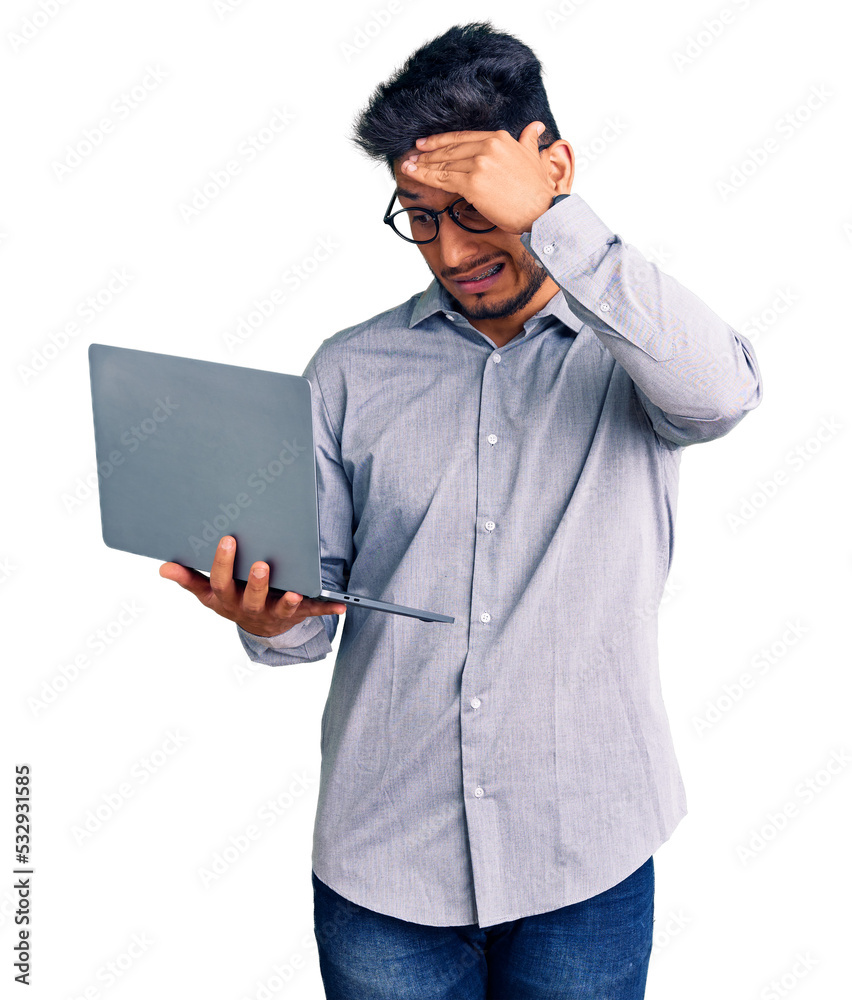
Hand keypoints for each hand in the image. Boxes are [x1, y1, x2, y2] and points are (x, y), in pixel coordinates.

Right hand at [158, 535, 346, 637]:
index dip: (224, 562)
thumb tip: (163, 567)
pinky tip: (341, 606)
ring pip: (280, 608)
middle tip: (262, 565)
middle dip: (256, 582)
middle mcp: (248, 608)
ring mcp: (273, 613)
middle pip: (251, 596)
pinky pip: (312, 612)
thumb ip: (188, 580)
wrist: (257, 628)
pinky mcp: (295, 615)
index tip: (228, 539)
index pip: (221, 581)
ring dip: (288, 601)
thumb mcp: (208, 593)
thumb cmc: (232, 599)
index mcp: (226, 599)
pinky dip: (327, 609)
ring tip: (294, 591)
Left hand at [399, 121, 554, 234]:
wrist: (542, 211)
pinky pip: (443, 179)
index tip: (426, 143)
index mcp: (499, 138)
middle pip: (450, 149)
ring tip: (407, 165)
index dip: (441, 140)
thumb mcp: (534, 156)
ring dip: (422, 164)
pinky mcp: (473, 183)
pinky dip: (424, 175)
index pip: (462, 138)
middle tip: (411, 154)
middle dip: (427, 153)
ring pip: (444, 164)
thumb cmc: (537, 190)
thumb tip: (536, 126)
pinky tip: (412, 173)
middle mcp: (488, 146)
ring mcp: (480, 164)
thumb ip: (529, 139)